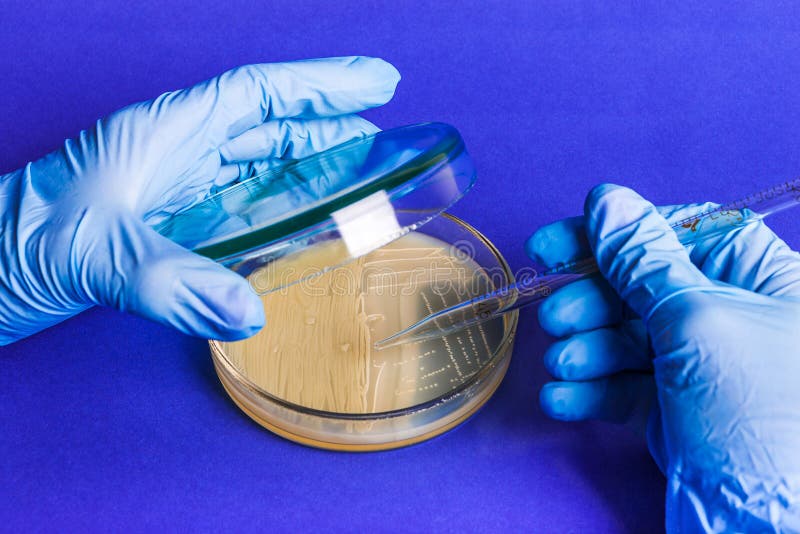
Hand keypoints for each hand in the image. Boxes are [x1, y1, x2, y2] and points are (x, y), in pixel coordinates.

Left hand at [0, 56, 399, 344]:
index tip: (378, 83)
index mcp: (164, 132)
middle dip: (331, 127)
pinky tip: (308, 222)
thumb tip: (249, 314)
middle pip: (270, 127)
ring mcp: (176, 189)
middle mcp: (177, 153)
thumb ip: (173, 283)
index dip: (322, 84)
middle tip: (387, 138)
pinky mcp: (171, 225)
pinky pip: (243, 209)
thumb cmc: (15, 243)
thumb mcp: (96, 255)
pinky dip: (283, 211)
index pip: (258, 93)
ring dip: (314, 168)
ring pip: (261, 167)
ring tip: (363, 174)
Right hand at [527, 185, 799, 530]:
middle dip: (590, 300)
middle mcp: (730, 317)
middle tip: (554, 317)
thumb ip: (645, 259)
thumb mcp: (697, 322)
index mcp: (759, 281)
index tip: (558, 242)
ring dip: (583, 349)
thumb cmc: (757, 416)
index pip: (677, 231)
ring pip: (623, 337)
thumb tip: (608, 201)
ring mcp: (698, 366)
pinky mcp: (671, 409)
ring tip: (561, 366)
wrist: (767, 529)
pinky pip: (620, 385)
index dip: (614, 234)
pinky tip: (561, 400)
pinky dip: (587, 391)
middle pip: (640, 285)